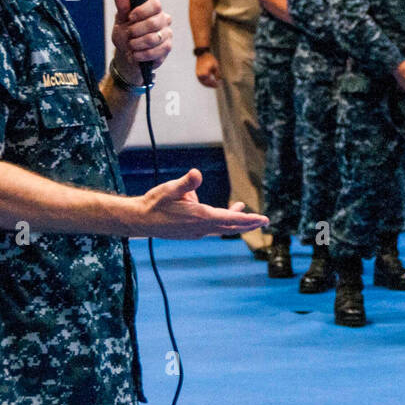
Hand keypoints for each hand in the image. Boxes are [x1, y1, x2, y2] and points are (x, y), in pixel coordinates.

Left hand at [111, 0, 171, 85]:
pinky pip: (156, 51)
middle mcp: (164, 19)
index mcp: (153, 8)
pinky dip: (142, 54)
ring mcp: (167, 33)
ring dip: (137, 44)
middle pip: (154, 23)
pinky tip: (135, 54)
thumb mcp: (121, 20)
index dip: (142, 11)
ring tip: (131, 45)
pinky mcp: (167, 47)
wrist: (128, 53)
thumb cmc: (126, 33)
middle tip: (129, 34)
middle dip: (136, 30)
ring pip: (153, 38)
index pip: (155, 4)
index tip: (130, 17)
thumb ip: (122, 6)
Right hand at [139, 169, 268, 238]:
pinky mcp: (193, 232)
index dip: (248, 219)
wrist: (140, 220)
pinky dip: (224, 222)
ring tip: (250, 216)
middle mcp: (201, 227)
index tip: (263, 219)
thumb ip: (186, 183)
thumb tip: (197, 172)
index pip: (230, 219)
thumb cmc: (155, 202)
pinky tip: (228, 212)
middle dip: (248, 224)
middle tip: (264, 221)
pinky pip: (214, 228)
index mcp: (200, 217)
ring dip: (237, 223)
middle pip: (231, 227)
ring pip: (223, 228)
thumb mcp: (170, 189)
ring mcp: (197, 231)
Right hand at [195, 51, 219, 88]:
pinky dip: (204, 82)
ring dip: (207, 85)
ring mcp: (197, 74)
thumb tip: (219, 80)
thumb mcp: (215, 66)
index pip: (209, 81)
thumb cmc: (209, 59)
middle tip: (217, 86)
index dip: (214, 84)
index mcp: (204, 73)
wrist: (202, 54)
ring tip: (213, 85)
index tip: (219, 85)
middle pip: (205, 83)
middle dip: (211, 85)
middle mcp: (200, 74)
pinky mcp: (197, 73)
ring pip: (202, 82)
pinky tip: (209, 82)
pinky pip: (200, 80)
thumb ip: (217, 73)